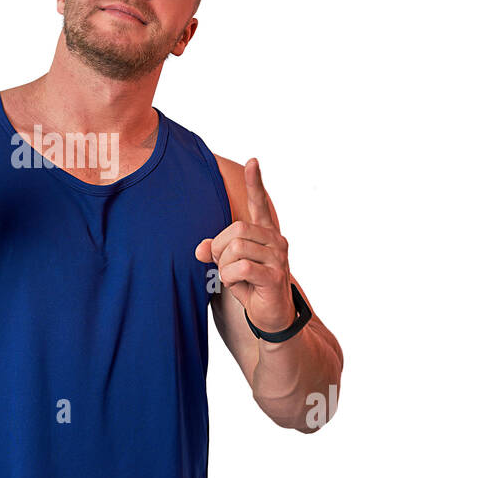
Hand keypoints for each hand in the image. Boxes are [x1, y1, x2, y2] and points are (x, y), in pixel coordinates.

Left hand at [194, 157, 294, 330]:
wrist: (271, 316)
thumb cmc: (251, 287)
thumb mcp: (228, 266)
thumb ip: (215, 252)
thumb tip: (199, 249)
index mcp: (265, 233)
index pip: (259, 204)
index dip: (255, 183)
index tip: (252, 162)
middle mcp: (276, 240)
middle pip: (236, 229)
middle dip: (220, 247)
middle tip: (221, 264)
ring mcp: (278, 258)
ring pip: (237, 248)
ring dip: (225, 266)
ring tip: (233, 277)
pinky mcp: (275, 276)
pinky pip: (241, 268)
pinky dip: (231, 278)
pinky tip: (238, 285)